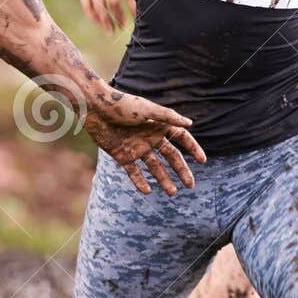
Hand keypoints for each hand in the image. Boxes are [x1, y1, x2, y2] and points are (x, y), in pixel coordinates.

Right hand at [73, 0, 137, 32]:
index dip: (133, 6)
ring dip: (105, 20)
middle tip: (123, 28)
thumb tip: (146, 0)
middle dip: (118, 16)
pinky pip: (85, 3)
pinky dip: (92, 15)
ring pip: (97, 4)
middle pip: (112, 0)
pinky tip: (99, 24)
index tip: (137, 18)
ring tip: (112, 31)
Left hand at [80, 82, 205, 195]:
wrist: (95, 109)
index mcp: (159, 125)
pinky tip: (147, 191)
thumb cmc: (121, 105)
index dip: (192, 148)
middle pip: (171, 157)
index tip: (202, 160)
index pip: (181, 138)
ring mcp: (137, 148)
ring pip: (154, 168)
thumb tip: (190, 123)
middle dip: (181, 170)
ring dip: (164, 180)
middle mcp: (150, 137)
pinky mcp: (123, 156)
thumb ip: (168, 117)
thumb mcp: (147, 110)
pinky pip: (134, 172)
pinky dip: (140, 182)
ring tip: (173, 192)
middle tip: (190, 185)